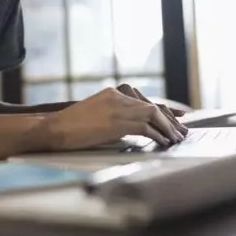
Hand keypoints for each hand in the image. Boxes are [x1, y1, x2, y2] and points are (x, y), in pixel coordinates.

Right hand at [44, 87, 186, 150]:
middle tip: (180, 131)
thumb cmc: (71, 127)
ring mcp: (118, 108)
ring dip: (167, 128)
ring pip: (152, 115)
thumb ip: (115, 116)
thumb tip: (134, 128)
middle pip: (152, 106)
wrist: (55, 129)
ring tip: (175, 139)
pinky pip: (145, 128)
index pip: (144, 100)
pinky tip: (163, 142)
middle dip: (169, 120)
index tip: (176, 118)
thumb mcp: (96, 114)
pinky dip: (157, 135)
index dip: (163, 110)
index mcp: (113, 92)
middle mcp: (118, 96)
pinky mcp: (117, 122)